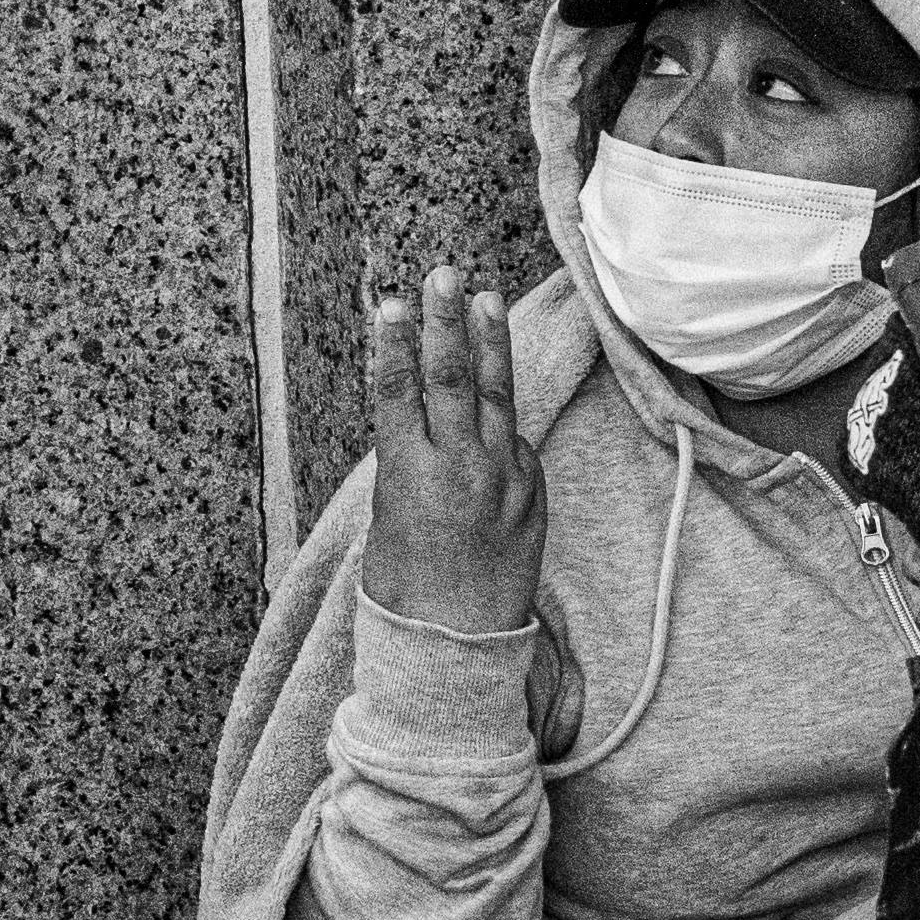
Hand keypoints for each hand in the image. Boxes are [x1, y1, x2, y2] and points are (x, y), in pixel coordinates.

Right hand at [355, 262, 544, 640]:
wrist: (459, 645)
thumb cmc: (405, 588)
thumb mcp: (387, 518)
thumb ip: (409, 462)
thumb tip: (424, 421)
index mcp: (409, 476)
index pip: (399, 392)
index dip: (395, 344)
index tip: (392, 303)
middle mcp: (460, 469)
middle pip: (451, 378)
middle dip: (446, 320)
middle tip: (443, 274)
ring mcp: (503, 478)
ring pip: (494, 394)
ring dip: (487, 341)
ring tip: (484, 297)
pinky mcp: (532, 490)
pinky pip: (513, 439)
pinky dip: (498, 413)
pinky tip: (489, 387)